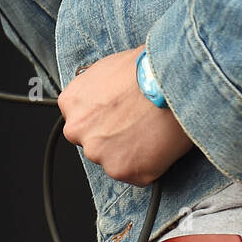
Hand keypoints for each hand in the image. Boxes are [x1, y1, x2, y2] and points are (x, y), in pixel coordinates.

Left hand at [58, 47, 193, 185]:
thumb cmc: (145, 68)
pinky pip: (138, 173)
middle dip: (113, 137)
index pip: (80, 119)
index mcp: (71, 103)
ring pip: (115, 160)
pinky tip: (160, 141)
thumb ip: (96, 91)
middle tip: (137, 123)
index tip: (117, 114)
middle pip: (94, 141)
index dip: (102, 117)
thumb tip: (104, 99)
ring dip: (131, 151)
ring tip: (152, 130)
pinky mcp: (125, 171)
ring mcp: (100, 154)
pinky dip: (150, 163)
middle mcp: (79, 131)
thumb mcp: (108, 68)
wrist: (170, 80)